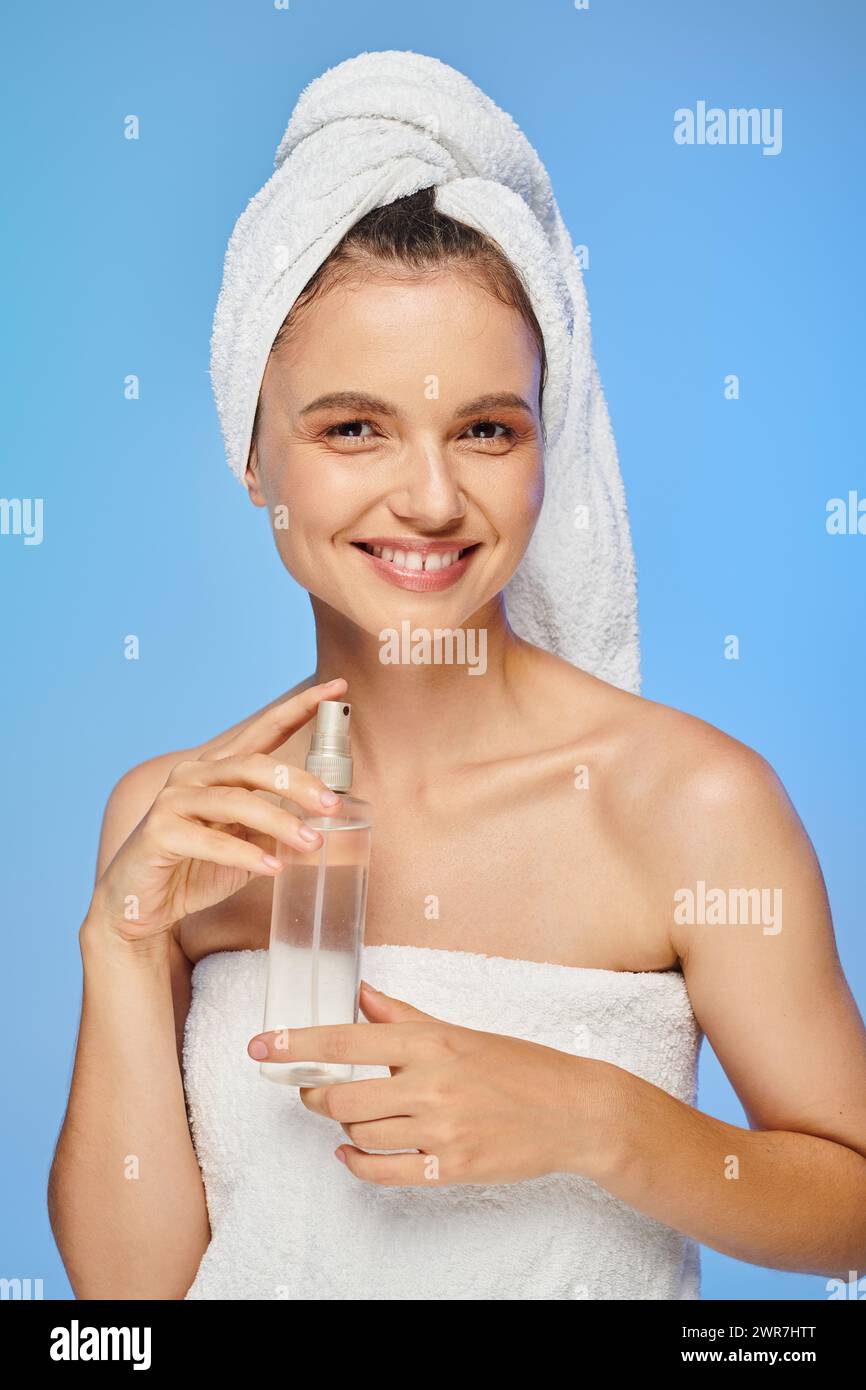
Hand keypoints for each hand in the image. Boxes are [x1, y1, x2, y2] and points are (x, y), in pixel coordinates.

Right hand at [91, 678, 347, 940]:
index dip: (299, 707)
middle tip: (333, 806)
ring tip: (312, 843)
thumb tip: (323, 818)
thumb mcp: (247, 842)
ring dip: (279, 822)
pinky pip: (210, 841)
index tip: (337, 687)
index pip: (263, 730)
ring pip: (235, 801)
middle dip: (298, 782)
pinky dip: (246, 854)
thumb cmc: (196, 867)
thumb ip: (275, 822)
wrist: (143, 904)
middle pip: (253, 765)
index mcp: (218, 769)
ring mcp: (173, 801)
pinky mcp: (160, 832)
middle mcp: (194, 775)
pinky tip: (274, 867)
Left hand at [248, 980, 613, 1185]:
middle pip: (340, 1096)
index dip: (295, 1045)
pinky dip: (356, 1163)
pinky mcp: (451, 1167)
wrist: (573, 1110)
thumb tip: (362, 995)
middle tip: (311, 1088)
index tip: (260, 1047)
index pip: (345, 1040)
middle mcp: (430, 1084)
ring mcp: (441, 1130)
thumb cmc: (517, 1066)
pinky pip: (383, 1172)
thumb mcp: (458, 1032)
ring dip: (343, 1125)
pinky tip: (351, 1152)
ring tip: (351, 1114)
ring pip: (358, 1133)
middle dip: (314, 1094)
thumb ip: (403, 1016)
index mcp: (430, 1042)